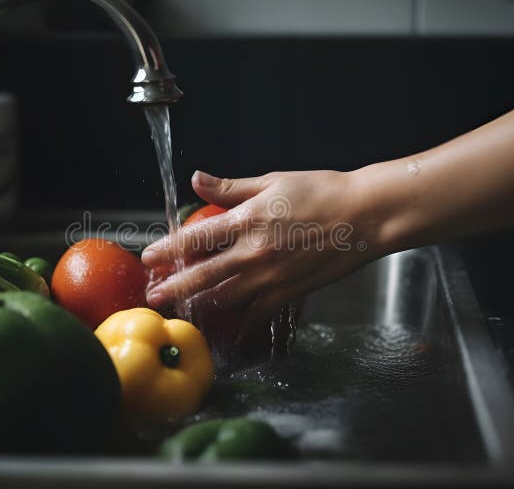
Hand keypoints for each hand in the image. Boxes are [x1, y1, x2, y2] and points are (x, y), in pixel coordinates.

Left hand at [142, 168, 394, 341]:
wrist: (364, 216)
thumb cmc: (322, 192)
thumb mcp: (273, 181)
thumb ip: (230, 187)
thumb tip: (196, 179)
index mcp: (247, 220)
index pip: (195, 238)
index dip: (167, 250)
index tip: (149, 258)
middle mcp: (253, 253)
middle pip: (203, 276)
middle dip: (174, 288)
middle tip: (153, 297)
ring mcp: (270, 277)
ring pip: (224, 298)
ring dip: (199, 306)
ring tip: (181, 311)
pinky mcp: (288, 293)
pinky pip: (257, 315)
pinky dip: (240, 326)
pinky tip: (227, 333)